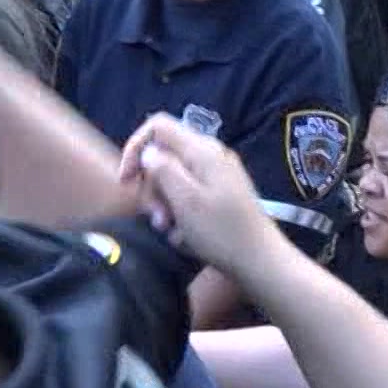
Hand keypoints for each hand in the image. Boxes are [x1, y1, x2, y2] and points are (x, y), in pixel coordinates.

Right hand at [118, 113, 285, 275]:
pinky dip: (181, 212)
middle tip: (156, 217)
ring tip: (170, 231)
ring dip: (165, 204)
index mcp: (202, 150)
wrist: (260, 261)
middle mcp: (211, 155)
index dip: (135, 148)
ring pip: (174, 177)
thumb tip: (147, 152)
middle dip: (151, 185)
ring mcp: (217, 174)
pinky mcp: (221, 194)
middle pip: (164, 155)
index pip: (157, 126)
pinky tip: (185, 236)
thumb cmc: (221, 232)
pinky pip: (189, 194)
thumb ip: (162, 169)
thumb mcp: (185, 200)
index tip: (127, 181)